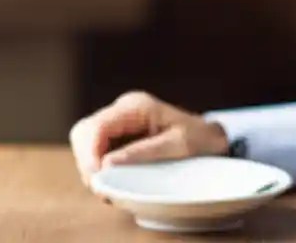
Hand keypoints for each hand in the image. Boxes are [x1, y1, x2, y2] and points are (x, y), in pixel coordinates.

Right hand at [69, 91, 228, 187]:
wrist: (211, 139)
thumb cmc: (200, 139)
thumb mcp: (179, 145)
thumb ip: (144, 152)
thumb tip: (107, 165)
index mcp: (136, 106)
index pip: (97, 126)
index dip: (90, 153)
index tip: (97, 177)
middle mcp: (122, 111)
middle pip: (84, 133)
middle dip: (86, 162)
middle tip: (100, 188)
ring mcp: (117, 123)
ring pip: (85, 143)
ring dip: (90, 167)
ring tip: (106, 188)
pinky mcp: (117, 138)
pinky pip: (95, 152)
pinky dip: (97, 169)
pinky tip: (110, 182)